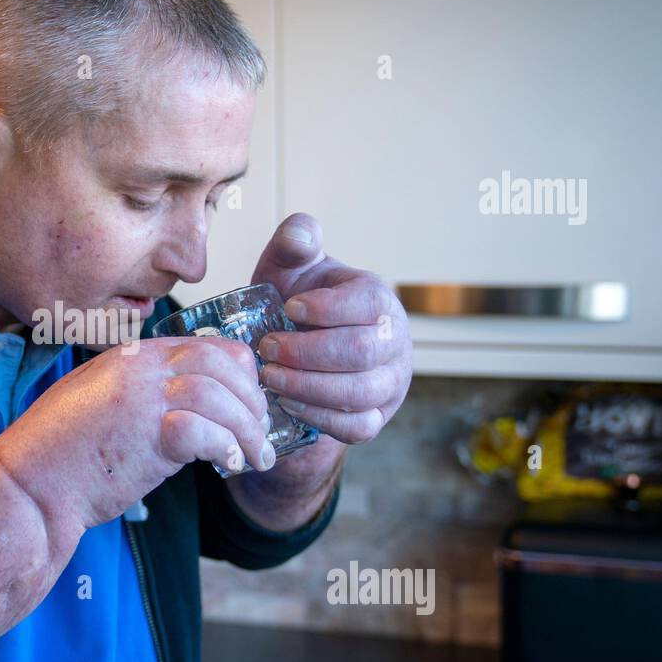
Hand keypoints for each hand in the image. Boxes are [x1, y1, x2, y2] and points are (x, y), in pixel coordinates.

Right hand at [0, 337, 273, 543]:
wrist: (30, 484)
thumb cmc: (58, 453)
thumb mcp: (98, 402)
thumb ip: (140, 394)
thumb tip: (184, 408)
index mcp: (131, 357)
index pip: (206, 346)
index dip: (239, 373)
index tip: (249, 401)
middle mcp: (141, 369)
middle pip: (222, 364)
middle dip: (252, 399)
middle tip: (261, 432)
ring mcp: (145, 399)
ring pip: (222, 398)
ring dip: (249, 431)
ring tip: (257, 458)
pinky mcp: (149, 435)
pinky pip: (208, 432)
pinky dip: (228, 449)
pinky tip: (230, 465)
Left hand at [250, 212, 411, 445]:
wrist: (301, 348)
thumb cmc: (298, 301)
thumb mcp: (293, 267)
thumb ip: (295, 241)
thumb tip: (301, 235)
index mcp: (378, 300)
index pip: (368, 303)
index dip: (327, 308)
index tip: (289, 307)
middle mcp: (394, 341)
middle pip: (362, 352)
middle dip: (308, 353)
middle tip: (267, 347)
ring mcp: (390, 383)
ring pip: (360, 393)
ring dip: (308, 386)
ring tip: (270, 376)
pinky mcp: (376, 417)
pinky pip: (357, 426)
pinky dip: (319, 417)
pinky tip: (287, 402)